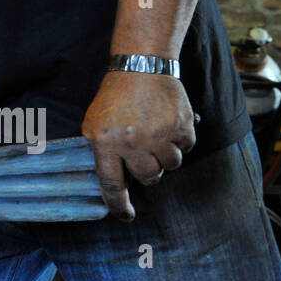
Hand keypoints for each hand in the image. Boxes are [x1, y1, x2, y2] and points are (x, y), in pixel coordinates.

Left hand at [81, 70, 195, 220]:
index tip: (126, 216)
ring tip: (155, 134)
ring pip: (170, 165)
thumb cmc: (115, 96)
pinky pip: (187, 149)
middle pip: (148, 177)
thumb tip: (114, 183)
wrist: (141, 65)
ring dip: (165, 155)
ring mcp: (158, 133)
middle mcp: (132, 140)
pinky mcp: (181, 125)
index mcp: (105, 141)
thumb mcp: (94, 122)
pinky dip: (180, 141)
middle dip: (147, 170)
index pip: (112, 184)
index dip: (118, 205)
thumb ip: (101, 151)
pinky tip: (168, 124)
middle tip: (143, 152)